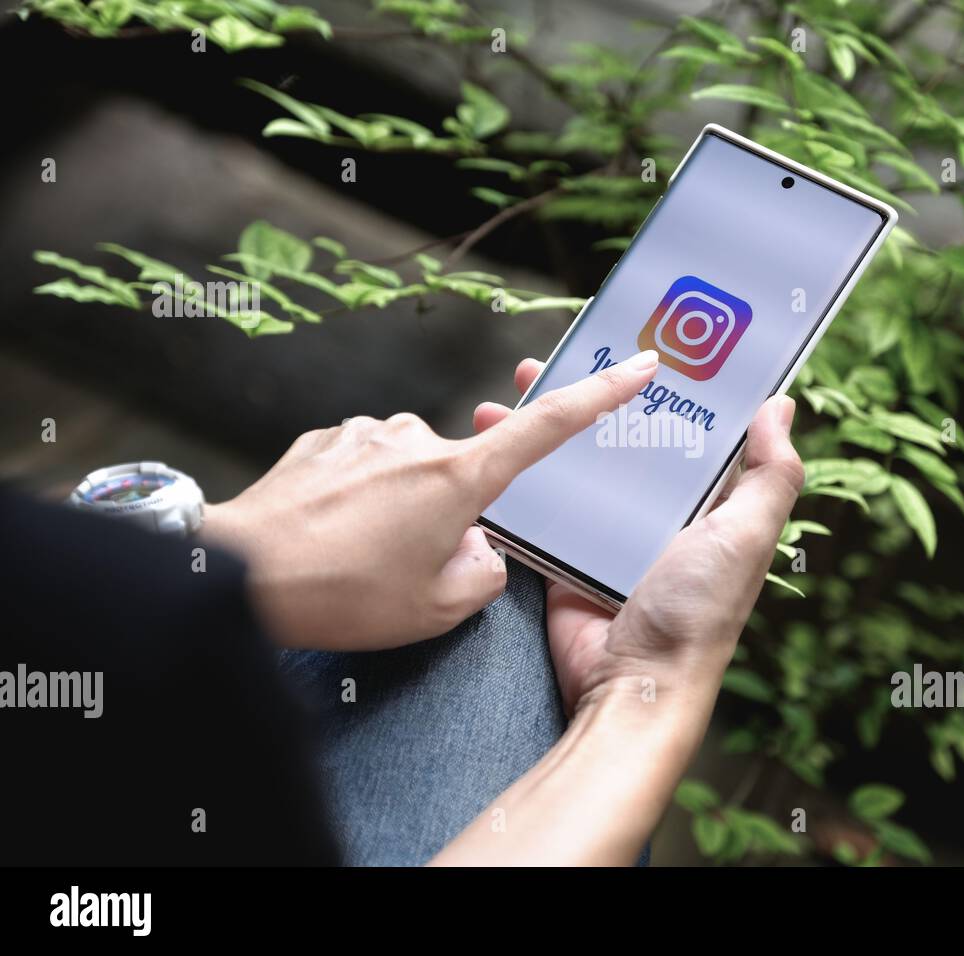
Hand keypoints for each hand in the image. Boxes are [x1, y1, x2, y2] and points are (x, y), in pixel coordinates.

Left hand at [203, 350, 659, 649]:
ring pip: (411, 471)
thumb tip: (478, 548)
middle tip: (406, 566)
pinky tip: (329, 535)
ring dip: (401, 508)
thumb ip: (484, 575)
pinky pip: (366, 466)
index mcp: (461, 477)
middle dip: (452, 514)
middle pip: (465, 472)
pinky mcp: (327, 439)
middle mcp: (420, 440)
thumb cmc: (343, 595)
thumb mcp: (435, 609)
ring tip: (358, 559)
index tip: (638, 365)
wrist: (233, 573)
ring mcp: (369, 434)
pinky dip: (361, 499)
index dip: (600, 395)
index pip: (548, 427)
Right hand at [437, 362, 801, 864]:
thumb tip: (781, 406)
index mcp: (705, 504)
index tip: (642, 338)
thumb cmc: (697, 612)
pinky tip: (494, 437)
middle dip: (592, 394)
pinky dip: (517, 475)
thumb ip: (771, 476)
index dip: (667, 387)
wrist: (631, 686)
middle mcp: (656, 513)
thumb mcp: (746, 537)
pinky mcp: (563, 555)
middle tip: (562, 355)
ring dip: (546, 424)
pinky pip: (540, 506)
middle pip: (622, 438)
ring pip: (575, 462)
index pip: (687, 429)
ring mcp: (606, 533)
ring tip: (519, 388)